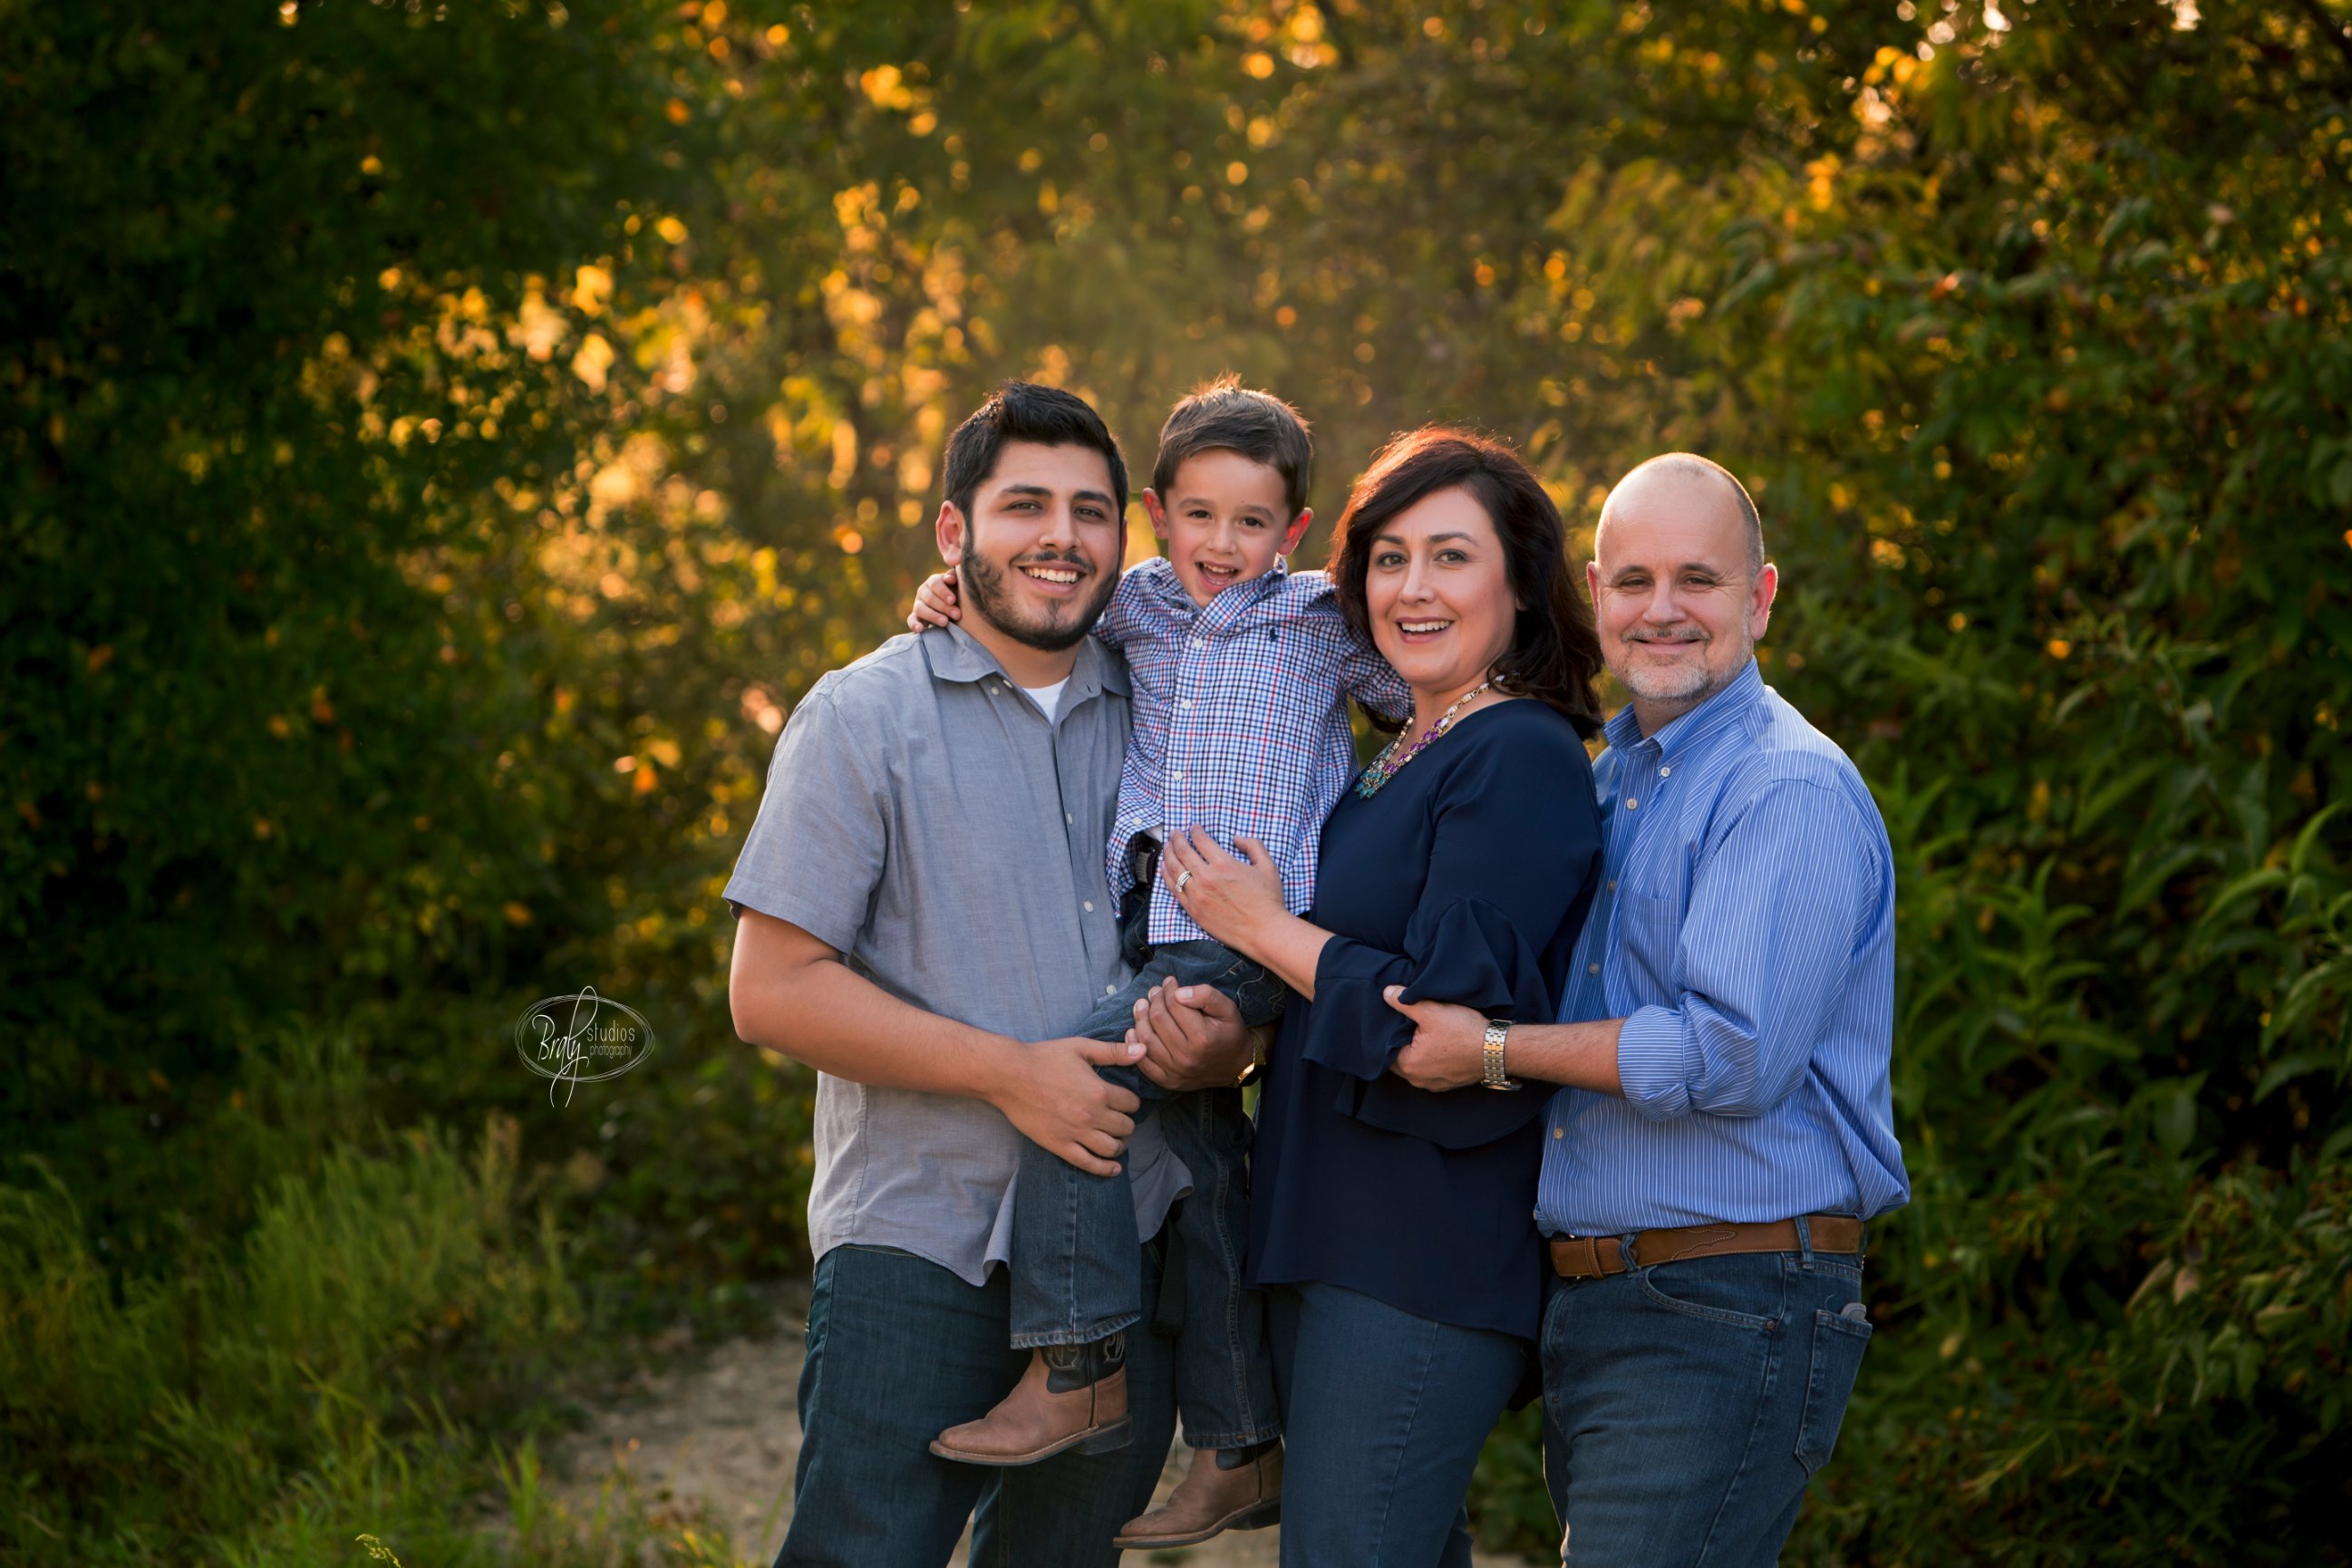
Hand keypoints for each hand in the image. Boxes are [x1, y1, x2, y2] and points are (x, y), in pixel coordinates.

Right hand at [906, 571, 960, 632]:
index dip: (943, 592)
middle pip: (929, 598)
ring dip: (933, 616)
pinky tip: (921, 629)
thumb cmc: (958, 593)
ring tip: (945, 622)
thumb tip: (951, 578)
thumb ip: (955, 577)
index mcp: (934, 581)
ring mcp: (918, 604)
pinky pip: (911, 620)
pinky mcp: (915, 617)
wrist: (954, 606)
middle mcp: (923, 591)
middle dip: (944, 607)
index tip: (953, 600)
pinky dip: (914, 624)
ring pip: (920, 609)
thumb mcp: (958, 584)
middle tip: (957, 614)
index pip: (935, 583)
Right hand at [990, 1035, 1143, 1176]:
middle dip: (1127, 1123)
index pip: (1132, 1104)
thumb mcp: (1081, 1047)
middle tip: (1121, 1119)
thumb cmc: (1045, 1057)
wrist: (1009, 1076)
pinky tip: (1114, 1168)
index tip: (1125, 1100)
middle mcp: (1091, 1115)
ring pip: (1112, 1149)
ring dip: (1120, 1145)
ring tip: (1117, 1140)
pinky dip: (1106, 1169)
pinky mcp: (1060, 1146)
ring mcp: (1075, 1133)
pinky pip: (1089, 1164)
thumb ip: (1114, 1052)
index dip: (1131, 1101)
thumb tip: (1143, 1051)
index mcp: (1099, 1091)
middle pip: (1126, 1127)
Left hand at [1127, 978, 1251, 1090]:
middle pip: (1158, 1020)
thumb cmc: (1230, 1033)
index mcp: (1202, 1037)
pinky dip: (1134, 1044)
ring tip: (1142, 1005)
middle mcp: (1186, 1056)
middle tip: (1154, 991)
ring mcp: (1175, 1071)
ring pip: (1146, 1038)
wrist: (1236, 1067)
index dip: (1169, 989)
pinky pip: (1143, 1063)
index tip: (1169, 981)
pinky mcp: (1167, 1081)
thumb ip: (1206, 995)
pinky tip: (1133, 1029)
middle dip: (1154, 1000)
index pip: (1175, 1005)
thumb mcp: (1228, 1009)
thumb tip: (1178, 992)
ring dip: (1140, 1018)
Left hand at [1163, 828, 1284, 950]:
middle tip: (1174, 833)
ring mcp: (1197, 894)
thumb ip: (1253, 846)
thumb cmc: (1268, 900)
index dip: (1195, 831)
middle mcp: (1206, 877)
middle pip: (1183, 851)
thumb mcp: (1268, 866)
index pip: (1201, 840)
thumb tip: (1236, 838)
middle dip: (1176, 838)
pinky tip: (1165, 868)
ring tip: (1166, 846)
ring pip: (1174, 869)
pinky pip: (1174, 888)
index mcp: (1224, 864)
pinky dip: (1166, 875)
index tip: (1194, 827)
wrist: (1263, 931)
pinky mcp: (1193, 909)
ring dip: (1168, 854)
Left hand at [1383, 987, 1487, 1091]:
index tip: (1397, 1019)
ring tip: (1427, 1032)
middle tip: (1411, 1023)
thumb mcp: (1431, 1010)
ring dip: (1419, 1050)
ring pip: (1417, 1063)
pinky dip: (1433, 1058)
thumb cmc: (1464, 1032)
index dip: (1389, 1032)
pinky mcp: (1449, 1083)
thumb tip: (1386, 993)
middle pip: (1400, 1057)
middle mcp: (1418, 1080)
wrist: (1497, 1050)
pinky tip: (1441, 1043)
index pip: (1385, 1048)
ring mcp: (1434, 1084)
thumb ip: (1404, 1001)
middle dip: (1403, 1041)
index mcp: (1408, 1065)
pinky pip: (1433, 1069)